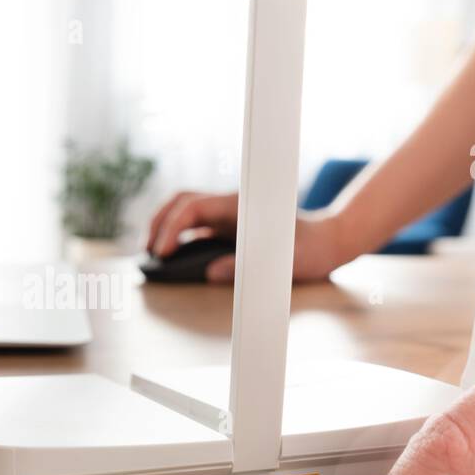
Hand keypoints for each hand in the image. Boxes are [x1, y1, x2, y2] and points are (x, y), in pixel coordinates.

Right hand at [144, 190, 343, 281]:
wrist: (325, 242)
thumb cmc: (307, 249)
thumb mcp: (281, 263)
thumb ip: (246, 266)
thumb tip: (210, 273)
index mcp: (239, 205)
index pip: (193, 208)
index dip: (172, 229)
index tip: (162, 253)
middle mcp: (229, 205)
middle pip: (182, 201)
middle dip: (159, 223)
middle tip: (148, 252)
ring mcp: (227, 214)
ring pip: (185, 210)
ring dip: (165, 226)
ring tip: (152, 253)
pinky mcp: (227, 226)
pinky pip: (195, 225)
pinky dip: (178, 236)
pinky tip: (171, 256)